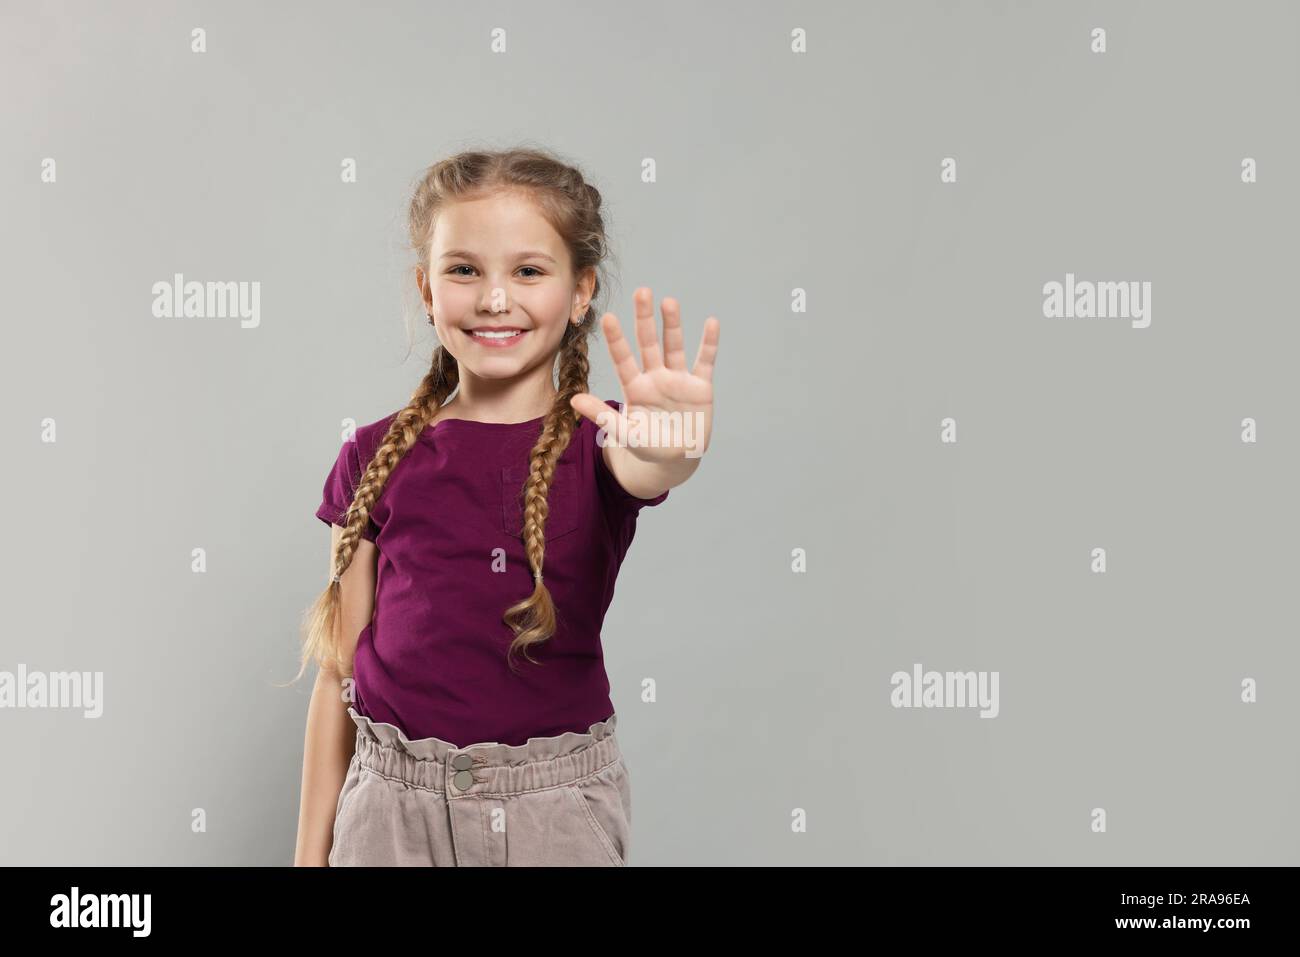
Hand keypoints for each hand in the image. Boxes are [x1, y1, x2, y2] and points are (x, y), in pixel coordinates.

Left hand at [571, 287, 718, 462]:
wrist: (677, 458)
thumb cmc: (648, 446)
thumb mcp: (625, 433)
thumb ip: (602, 416)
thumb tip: (573, 400)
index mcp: (634, 387)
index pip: (623, 359)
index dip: (616, 339)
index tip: (608, 317)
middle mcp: (655, 377)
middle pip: (648, 343)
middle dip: (644, 319)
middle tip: (641, 291)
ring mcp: (678, 379)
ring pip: (674, 346)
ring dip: (672, 325)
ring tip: (669, 301)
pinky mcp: (700, 386)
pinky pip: (705, 361)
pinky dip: (709, 343)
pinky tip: (711, 323)